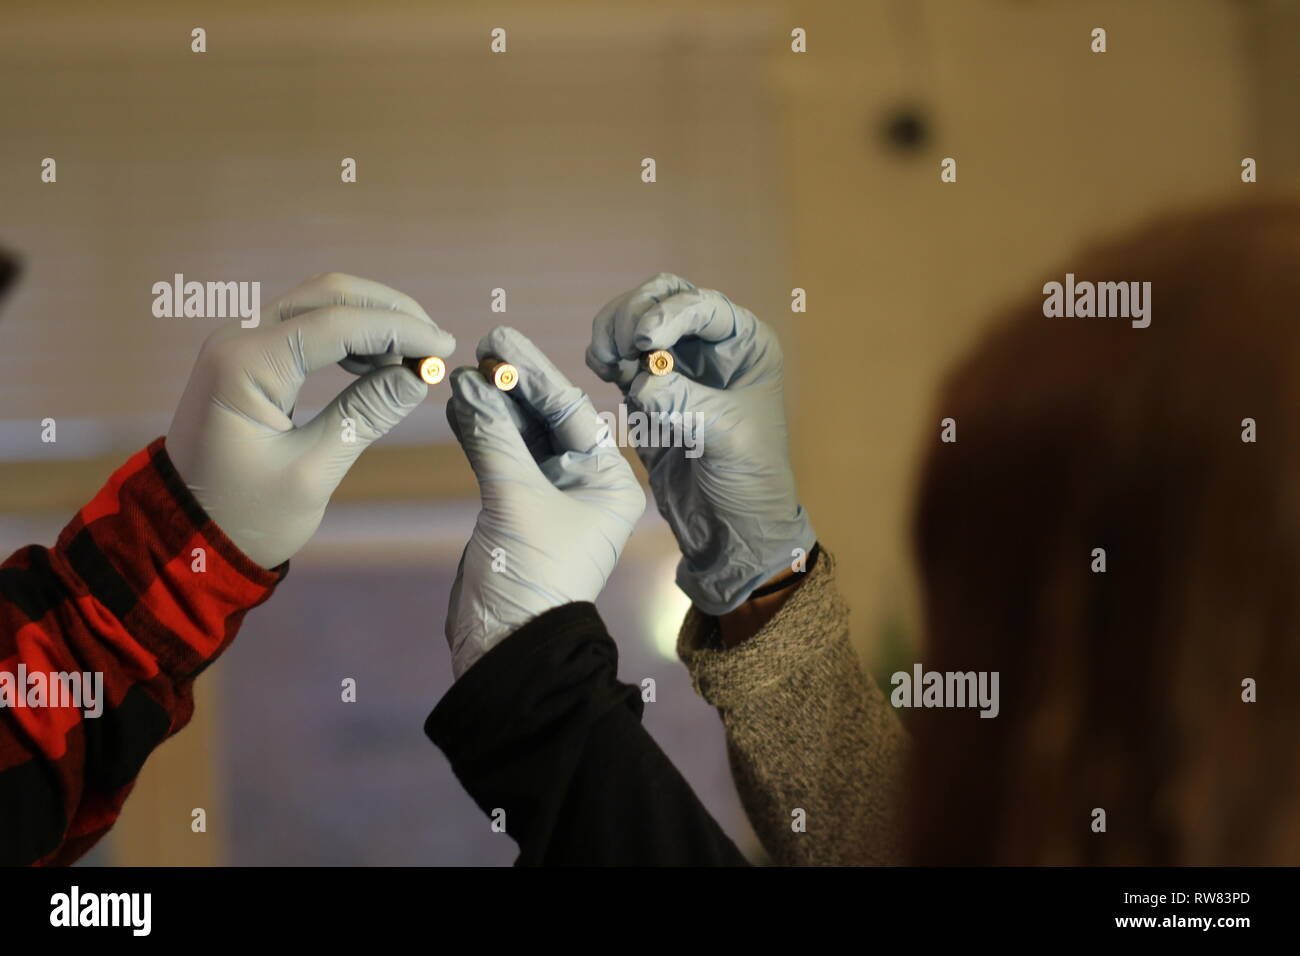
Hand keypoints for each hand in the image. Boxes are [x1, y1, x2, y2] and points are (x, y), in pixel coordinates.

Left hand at [166, 272, 454, 568]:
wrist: (184, 534)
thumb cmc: (245, 515)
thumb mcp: (312, 473)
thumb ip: (365, 415)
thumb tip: (418, 376)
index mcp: (245, 365)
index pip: (336, 324)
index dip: (398, 329)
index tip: (445, 347)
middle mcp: (237, 339)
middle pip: (329, 295)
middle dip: (389, 311)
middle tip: (437, 344)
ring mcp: (241, 343)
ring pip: (320, 303)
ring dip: (373, 319)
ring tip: (416, 357)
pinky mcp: (250, 357)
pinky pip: (308, 326)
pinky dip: (351, 335)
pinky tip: (380, 363)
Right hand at [445, 327, 645, 677]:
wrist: (507, 645)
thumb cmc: (531, 579)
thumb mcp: (515, 500)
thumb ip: (492, 437)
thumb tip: (466, 382)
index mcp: (611, 483)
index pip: (572, 412)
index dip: (533, 373)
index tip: (500, 341)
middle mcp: (586, 485)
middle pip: (546, 418)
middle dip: (511, 384)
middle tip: (478, 346)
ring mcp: (550, 496)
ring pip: (519, 435)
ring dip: (489, 405)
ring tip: (458, 372)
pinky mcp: (516, 508)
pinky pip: (498, 457)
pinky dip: (477, 432)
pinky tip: (456, 404)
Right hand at [585, 272, 813, 615]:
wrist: (728, 528)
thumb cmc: (749, 482)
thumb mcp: (727, 439)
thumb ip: (685, 403)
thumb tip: (641, 378)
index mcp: (745, 345)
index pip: (702, 304)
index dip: (669, 313)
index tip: (644, 341)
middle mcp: (711, 344)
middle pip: (662, 296)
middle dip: (633, 313)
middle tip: (619, 348)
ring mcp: (676, 363)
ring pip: (633, 318)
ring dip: (612, 331)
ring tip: (605, 363)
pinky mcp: (646, 387)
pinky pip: (617, 353)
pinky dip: (603, 354)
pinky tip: (602, 372)